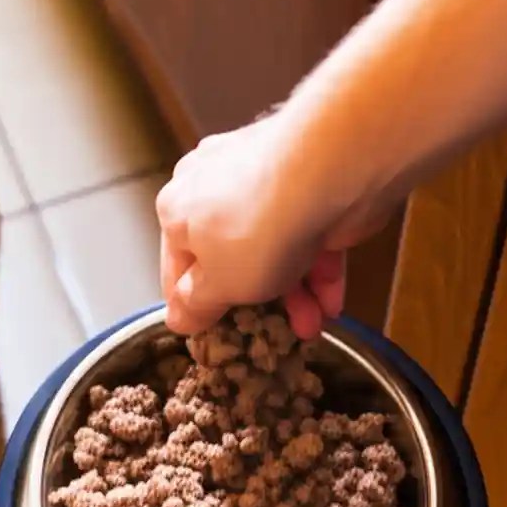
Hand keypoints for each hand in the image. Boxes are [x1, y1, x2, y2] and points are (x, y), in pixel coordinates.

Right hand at [155, 114, 392, 338]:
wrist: (330, 170)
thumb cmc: (257, 228)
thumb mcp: (218, 285)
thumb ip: (197, 306)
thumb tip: (177, 319)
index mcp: (177, 209)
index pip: (176, 269)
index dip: (194, 307)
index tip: (213, 336)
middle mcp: (214, 189)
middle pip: (228, 259)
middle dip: (252, 304)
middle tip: (268, 336)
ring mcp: (263, 185)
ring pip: (270, 251)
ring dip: (290, 295)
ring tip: (309, 329)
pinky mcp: (308, 190)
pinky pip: (305, 237)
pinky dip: (316, 271)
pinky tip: (329, 305)